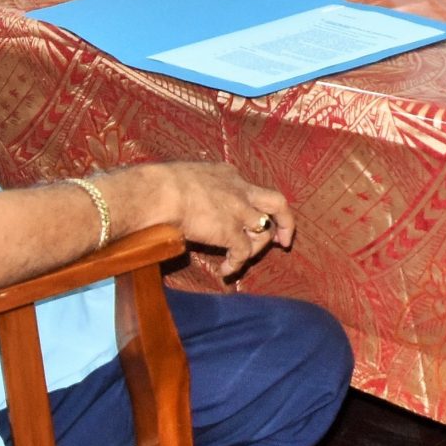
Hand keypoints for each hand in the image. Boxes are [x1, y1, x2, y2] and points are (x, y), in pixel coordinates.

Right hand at [157, 162, 294, 279]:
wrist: (159, 193)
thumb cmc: (160, 185)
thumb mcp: (187, 177)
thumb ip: (197, 189)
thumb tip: (184, 201)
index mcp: (228, 175)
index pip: (251, 190)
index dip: (254, 205)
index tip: (253, 217)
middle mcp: (240, 190)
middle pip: (277, 203)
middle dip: (286, 222)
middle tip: (283, 241)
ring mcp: (239, 211)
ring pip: (264, 232)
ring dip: (255, 250)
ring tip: (238, 260)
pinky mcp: (231, 231)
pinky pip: (244, 253)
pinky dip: (237, 264)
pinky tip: (226, 271)